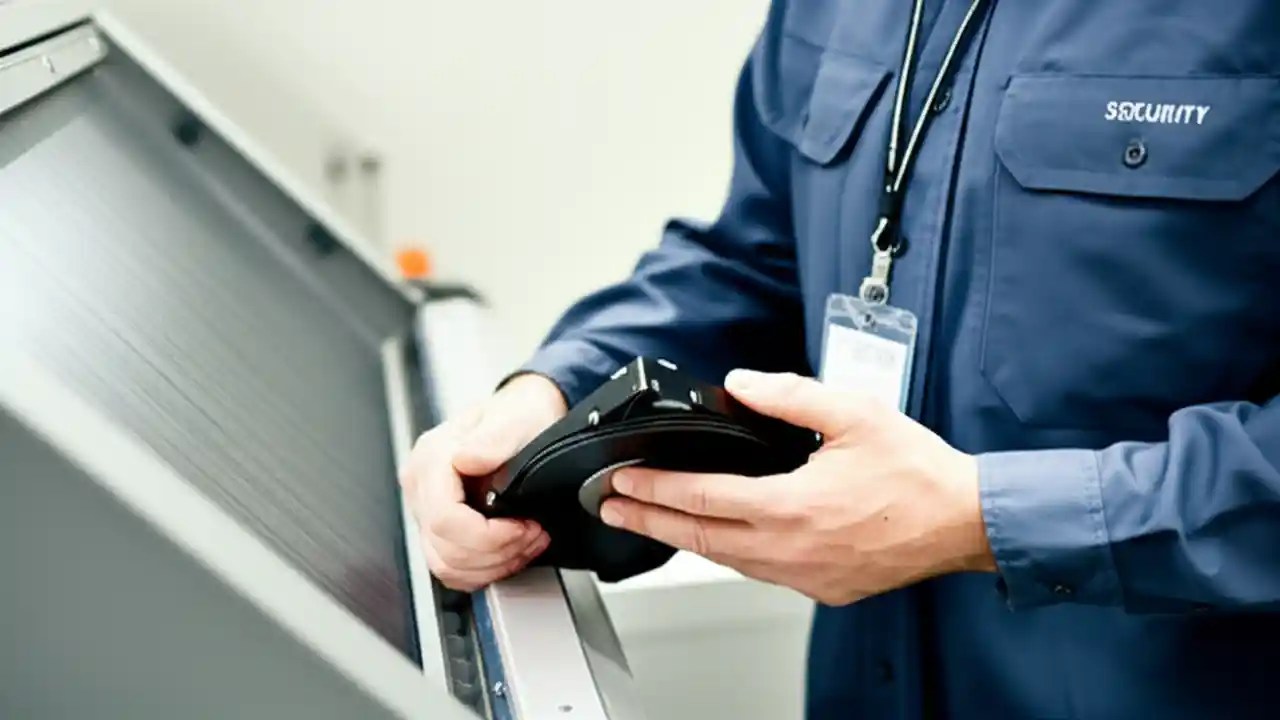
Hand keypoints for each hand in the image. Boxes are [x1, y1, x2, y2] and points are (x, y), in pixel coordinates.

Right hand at [400, 373, 566, 590]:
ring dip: (493, 565)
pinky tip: (511, 552)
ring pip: (446, 566)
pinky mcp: (439, 528)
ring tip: (526, 543)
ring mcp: (426, 509)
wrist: (524, 416)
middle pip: (445, 549)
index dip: (488, 536)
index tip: (523, 527)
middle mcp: (421, 485)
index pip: (445, 519)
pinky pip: (452, 569)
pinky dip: (485, 570)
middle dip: (498, 551)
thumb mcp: (516, 419)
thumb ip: (492, 439)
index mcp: (431, 458)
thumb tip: (465, 459)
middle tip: (533, 535)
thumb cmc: (520, 415)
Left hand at [598, 369, 994, 605]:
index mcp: (791, 506)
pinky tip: (720, 539)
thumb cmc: (918, 472)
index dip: (653, 489)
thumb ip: (789, 395)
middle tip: (611, 509)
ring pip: (727, 560)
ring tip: (653, 521)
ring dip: (685, 539)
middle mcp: (790, 550)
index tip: (621, 481)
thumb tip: (741, 382)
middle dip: (649, 520)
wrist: (966, 521)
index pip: (701, 497)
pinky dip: (729, 553)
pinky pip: (760, 572)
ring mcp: (805, 576)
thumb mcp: (853, 413)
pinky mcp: (823, 588)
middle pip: (699, 537)